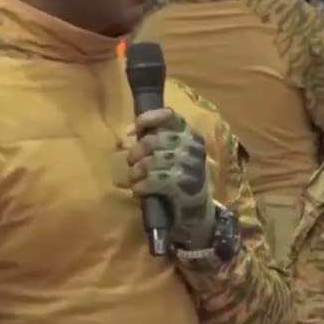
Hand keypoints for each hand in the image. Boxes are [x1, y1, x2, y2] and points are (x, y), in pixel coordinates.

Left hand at [126, 108, 215, 249]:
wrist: (195, 207)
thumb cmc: (178, 174)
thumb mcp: (172, 152)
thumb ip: (156, 139)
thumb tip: (129, 131)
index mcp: (190, 133)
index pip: (169, 116)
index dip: (146, 120)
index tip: (129, 131)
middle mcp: (193, 146)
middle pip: (154, 140)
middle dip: (136, 151)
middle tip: (131, 162)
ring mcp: (191, 166)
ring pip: (153, 161)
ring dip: (136, 171)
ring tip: (133, 177)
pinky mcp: (184, 185)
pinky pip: (156, 180)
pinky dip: (142, 185)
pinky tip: (138, 189)